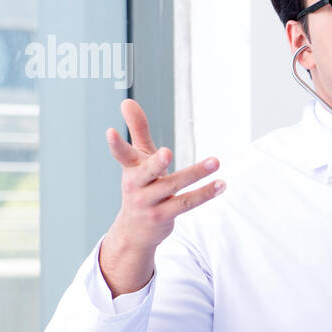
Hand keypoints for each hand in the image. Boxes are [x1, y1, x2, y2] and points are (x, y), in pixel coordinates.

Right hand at [100, 100, 222, 293]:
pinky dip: (205, 194)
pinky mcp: (164, 216)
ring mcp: (149, 203)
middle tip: (167, 152)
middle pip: (148, 172)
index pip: (121, 155)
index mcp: (130, 169)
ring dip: (196, 174)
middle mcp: (136, 186)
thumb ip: (137, 130)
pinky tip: (221, 184)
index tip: (110, 131)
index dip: (116, 144)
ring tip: (216, 161)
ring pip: (174, 187)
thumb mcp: (138, 159)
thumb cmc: (140, 186)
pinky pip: (186, 203)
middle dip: (156, 163)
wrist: (135, 231)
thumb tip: (127, 101)